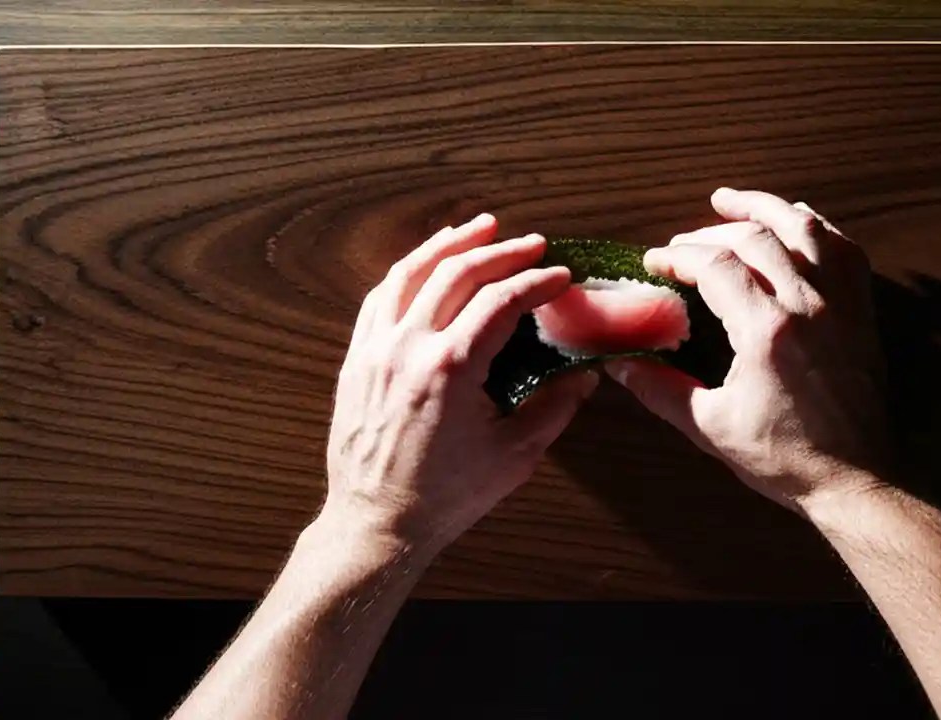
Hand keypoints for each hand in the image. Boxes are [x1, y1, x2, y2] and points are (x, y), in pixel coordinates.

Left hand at [322, 213, 598, 563]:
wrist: (378, 523)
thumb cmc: (447, 495)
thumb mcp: (516, 456)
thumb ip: (554, 408)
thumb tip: (584, 376)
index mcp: (451, 367)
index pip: (500, 301)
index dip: (536, 281)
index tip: (561, 275)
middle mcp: (408, 347)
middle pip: (456, 273)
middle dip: (500, 251)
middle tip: (531, 242)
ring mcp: (375, 350)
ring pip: (409, 273)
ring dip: (448, 244)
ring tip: (478, 227)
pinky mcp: (356, 360)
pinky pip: (380, 298)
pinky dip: (407, 272)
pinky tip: (426, 264)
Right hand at [606, 188, 888, 511]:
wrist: (854, 480)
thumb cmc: (785, 458)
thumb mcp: (712, 427)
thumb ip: (662, 390)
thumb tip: (619, 366)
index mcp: (768, 330)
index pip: (716, 266)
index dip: (679, 256)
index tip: (655, 261)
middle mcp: (808, 304)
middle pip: (756, 238)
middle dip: (710, 231)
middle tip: (682, 243)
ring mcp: (841, 304)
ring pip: (805, 229)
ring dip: (765, 207)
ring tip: (731, 201)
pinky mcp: (862, 313)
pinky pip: (844, 249)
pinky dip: (817, 227)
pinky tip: (797, 222)